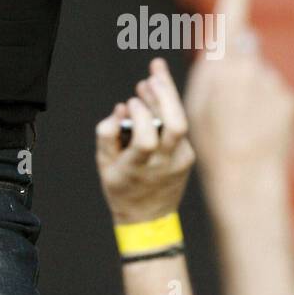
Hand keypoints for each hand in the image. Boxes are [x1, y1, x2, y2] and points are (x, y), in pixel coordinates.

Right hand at [95, 58, 195, 224]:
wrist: (149, 219)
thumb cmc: (121, 187)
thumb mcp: (104, 165)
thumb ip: (107, 134)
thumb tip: (121, 108)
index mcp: (139, 168)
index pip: (146, 139)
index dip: (139, 117)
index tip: (129, 103)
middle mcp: (165, 164)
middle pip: (176, 125)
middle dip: (165, 96)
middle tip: (152, 75)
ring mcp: (181, 160)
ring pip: (182, 122)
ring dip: (168, 97)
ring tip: (154, 77)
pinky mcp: (189, 156)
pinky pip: (180, 126)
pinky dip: (169, 109)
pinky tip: (158, 95)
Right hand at [184, 0, 293, 210]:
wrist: (245, 174)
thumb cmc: (212, 138)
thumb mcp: (198, 99)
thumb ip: (217, 66)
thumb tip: (245, 40)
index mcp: (219, 66)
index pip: (230, 20)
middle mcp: (248, 68)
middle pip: (243, 55)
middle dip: (236, 70)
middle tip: (228, 106)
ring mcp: (271, 83)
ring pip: (259, 76)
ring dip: (252, 92)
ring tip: (242, 122)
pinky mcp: (288, 99)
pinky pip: (273, 94)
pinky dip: (266, 106)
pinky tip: (258, 127)